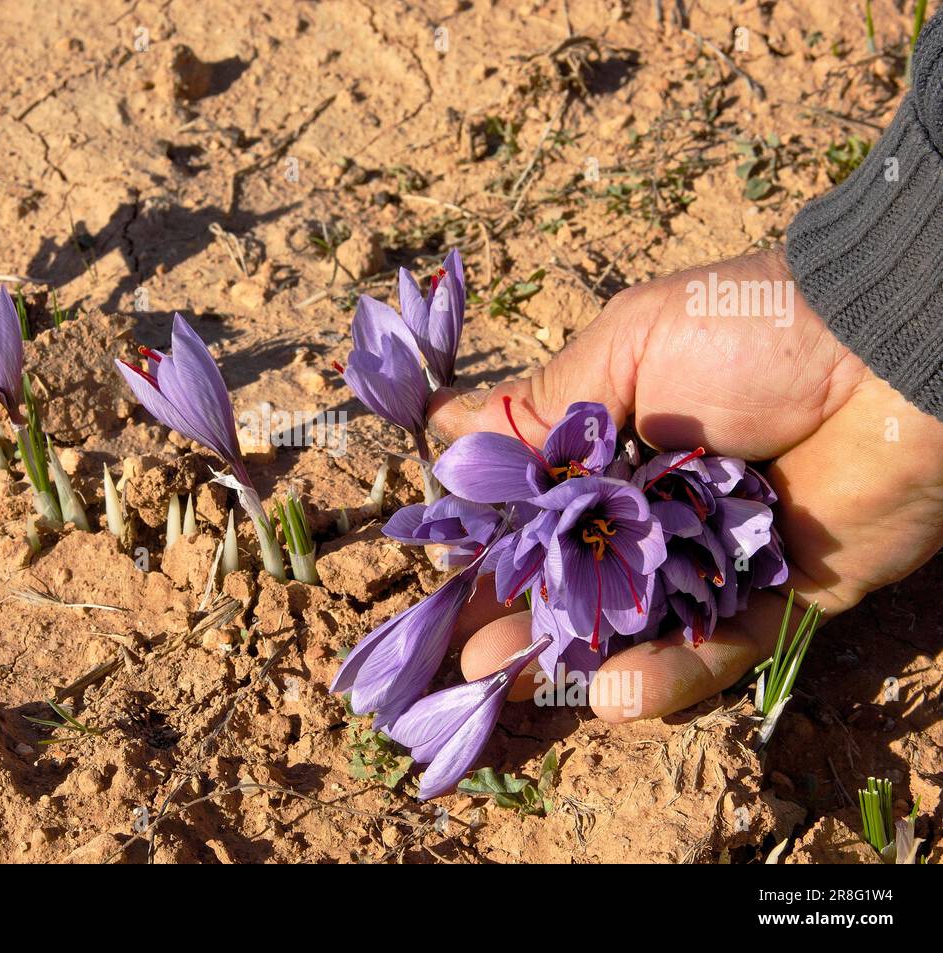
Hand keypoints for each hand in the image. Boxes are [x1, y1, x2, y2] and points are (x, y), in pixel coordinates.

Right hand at [428, 249, 942, 720]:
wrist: (899, 354)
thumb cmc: (754, 334)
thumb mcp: (630, 345)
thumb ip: (545, 404)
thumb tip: (443, 426)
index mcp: (625, 437)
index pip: (545, 499)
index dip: (494, 535)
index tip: (441, 567)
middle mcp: (667, 500)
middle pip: (579, 568)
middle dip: (516, 607)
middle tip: (457, 649)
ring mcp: (721, 553)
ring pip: (638, 618)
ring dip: (570, 651)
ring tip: (501, 680)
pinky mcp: (784, 596)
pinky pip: (721, 645)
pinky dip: (670, 673)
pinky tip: (610, 693)